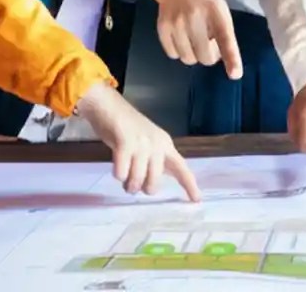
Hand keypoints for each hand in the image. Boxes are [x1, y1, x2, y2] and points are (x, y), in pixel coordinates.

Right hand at [74, 81, 200, 200]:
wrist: (109, 107)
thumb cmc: (127, 128)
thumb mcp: (148, 143)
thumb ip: (154, 161)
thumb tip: (153, 185)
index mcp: (165, 144)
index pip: (181, 167)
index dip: (189, 184)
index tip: (197, 200)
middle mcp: (157, 144)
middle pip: (154, 181)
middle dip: (143, 188)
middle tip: (133, 185)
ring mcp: (142, 144)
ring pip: (137, 180)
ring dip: (129, 185)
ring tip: (124, 180)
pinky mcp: (125, 143)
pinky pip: (122, 173)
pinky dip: (118, 175)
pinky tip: (116, 169)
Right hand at [125, 0, 242, 78]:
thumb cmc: (203, 1)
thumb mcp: (219, 10)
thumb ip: (224, 33)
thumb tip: (222, 60)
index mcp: (215, 10)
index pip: (225, 38)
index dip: (231, 57)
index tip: (235, 74)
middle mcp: (195, 16)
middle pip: (205, 56)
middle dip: (209, 56)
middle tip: (209, 45)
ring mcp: (177, 22)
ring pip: (188, 58)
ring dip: (193, 54)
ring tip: (194, 39)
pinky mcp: (162, 27)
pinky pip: (173, 54)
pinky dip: (178, 51)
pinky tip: (181, 37)